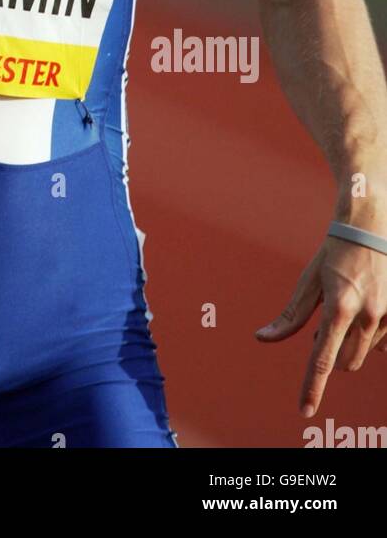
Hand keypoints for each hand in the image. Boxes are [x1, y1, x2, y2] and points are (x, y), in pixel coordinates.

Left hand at [255, 234, 386, 417]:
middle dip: (330, 355)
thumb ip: (290, 315)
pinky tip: (363, 314)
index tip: (304, 409)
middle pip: (344, 362)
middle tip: (322, 327)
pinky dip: (369, 337)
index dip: (312, 387)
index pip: (322, 359)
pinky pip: (383, 343)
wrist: (370, 226)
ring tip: (342, 313)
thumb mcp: (310, 279)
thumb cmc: (335, 251)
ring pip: (363, 353)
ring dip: (349, 344)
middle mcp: (367, 315)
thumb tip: (262, 338)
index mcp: (339, 307)